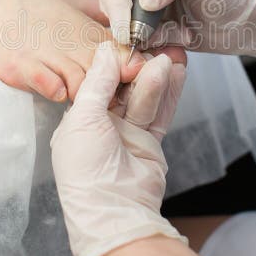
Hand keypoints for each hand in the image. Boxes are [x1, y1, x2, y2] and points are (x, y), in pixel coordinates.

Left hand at [51, 42, 186, 255]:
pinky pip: (160, 112)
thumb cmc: (87, 171)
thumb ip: (98, 83)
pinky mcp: (150, 142)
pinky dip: (169, 93)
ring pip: (144, 97)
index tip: (129, 44)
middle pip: (123, 87)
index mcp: (78, 119)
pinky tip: (176, 73)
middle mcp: (102, 125)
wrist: (114, 211)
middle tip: (156, 46)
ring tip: (170, 56)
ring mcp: (127, 134)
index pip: (98, 81)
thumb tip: (105, 51)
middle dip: (140, 67)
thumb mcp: (83, 119)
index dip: (114, 63)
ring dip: (157, 77)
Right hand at [99, 0, 255, 65]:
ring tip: (168, 38)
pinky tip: (175, 42)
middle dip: (122, 21)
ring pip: (122, 24)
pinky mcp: (153, 30)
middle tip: (133, 39)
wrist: (248, 21)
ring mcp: (147, 6)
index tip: (124, 20)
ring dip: (138, 36)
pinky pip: (138, 42)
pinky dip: (151, 47)